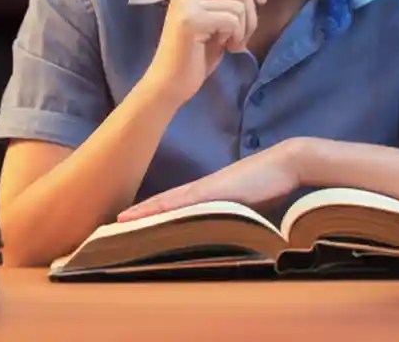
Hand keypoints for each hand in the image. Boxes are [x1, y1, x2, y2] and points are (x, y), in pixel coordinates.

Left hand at [117, 139, 304, 221]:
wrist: (287, 164)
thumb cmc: (271, 185)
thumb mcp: (247, 207)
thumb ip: (233, 216)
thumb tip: (229, 234)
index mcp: (206, 195)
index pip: (170, 206)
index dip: (149, 214)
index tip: (128, 225)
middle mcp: (200, 190)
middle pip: (161, 204)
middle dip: (139, 214)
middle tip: (111, 226)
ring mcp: (204, 189)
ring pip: (166, 203)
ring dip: (144, 213)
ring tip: (119, 223)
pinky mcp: (212, 191)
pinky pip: (181, 202)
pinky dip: (161, 209)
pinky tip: (145, 216)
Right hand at [140, 0, 266, 105]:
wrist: (170, 84)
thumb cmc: (195, 57)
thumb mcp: (215, 23)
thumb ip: (226, 2)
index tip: (259, 1)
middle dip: (252, 15)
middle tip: (242, 37)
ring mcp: (187, 3)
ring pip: (239, 4)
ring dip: (245, 28)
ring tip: (233, 44)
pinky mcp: (191, 20)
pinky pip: (232, 19)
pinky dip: (237, 36)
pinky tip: (229, 49)